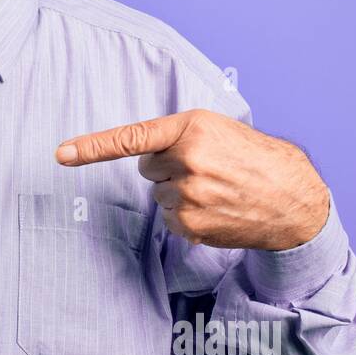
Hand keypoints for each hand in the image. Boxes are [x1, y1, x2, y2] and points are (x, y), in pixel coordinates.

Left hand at [55, 108, 329, 250]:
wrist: (295, 200)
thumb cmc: (256, 158)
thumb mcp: (220, 129)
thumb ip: (179, 134)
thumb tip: (141, 152)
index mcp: (191, 129)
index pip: (132, 137)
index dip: (92, 147)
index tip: (61, 153)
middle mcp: (186, 162)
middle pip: (147, 168)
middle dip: (168, 168)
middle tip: (206, 168)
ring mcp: (187, 197)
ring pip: (158, 195)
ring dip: (179, 193)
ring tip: (217, 189)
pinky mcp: (190, 225)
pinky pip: (169, 219)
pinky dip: (187, 216)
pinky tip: (216, 209)